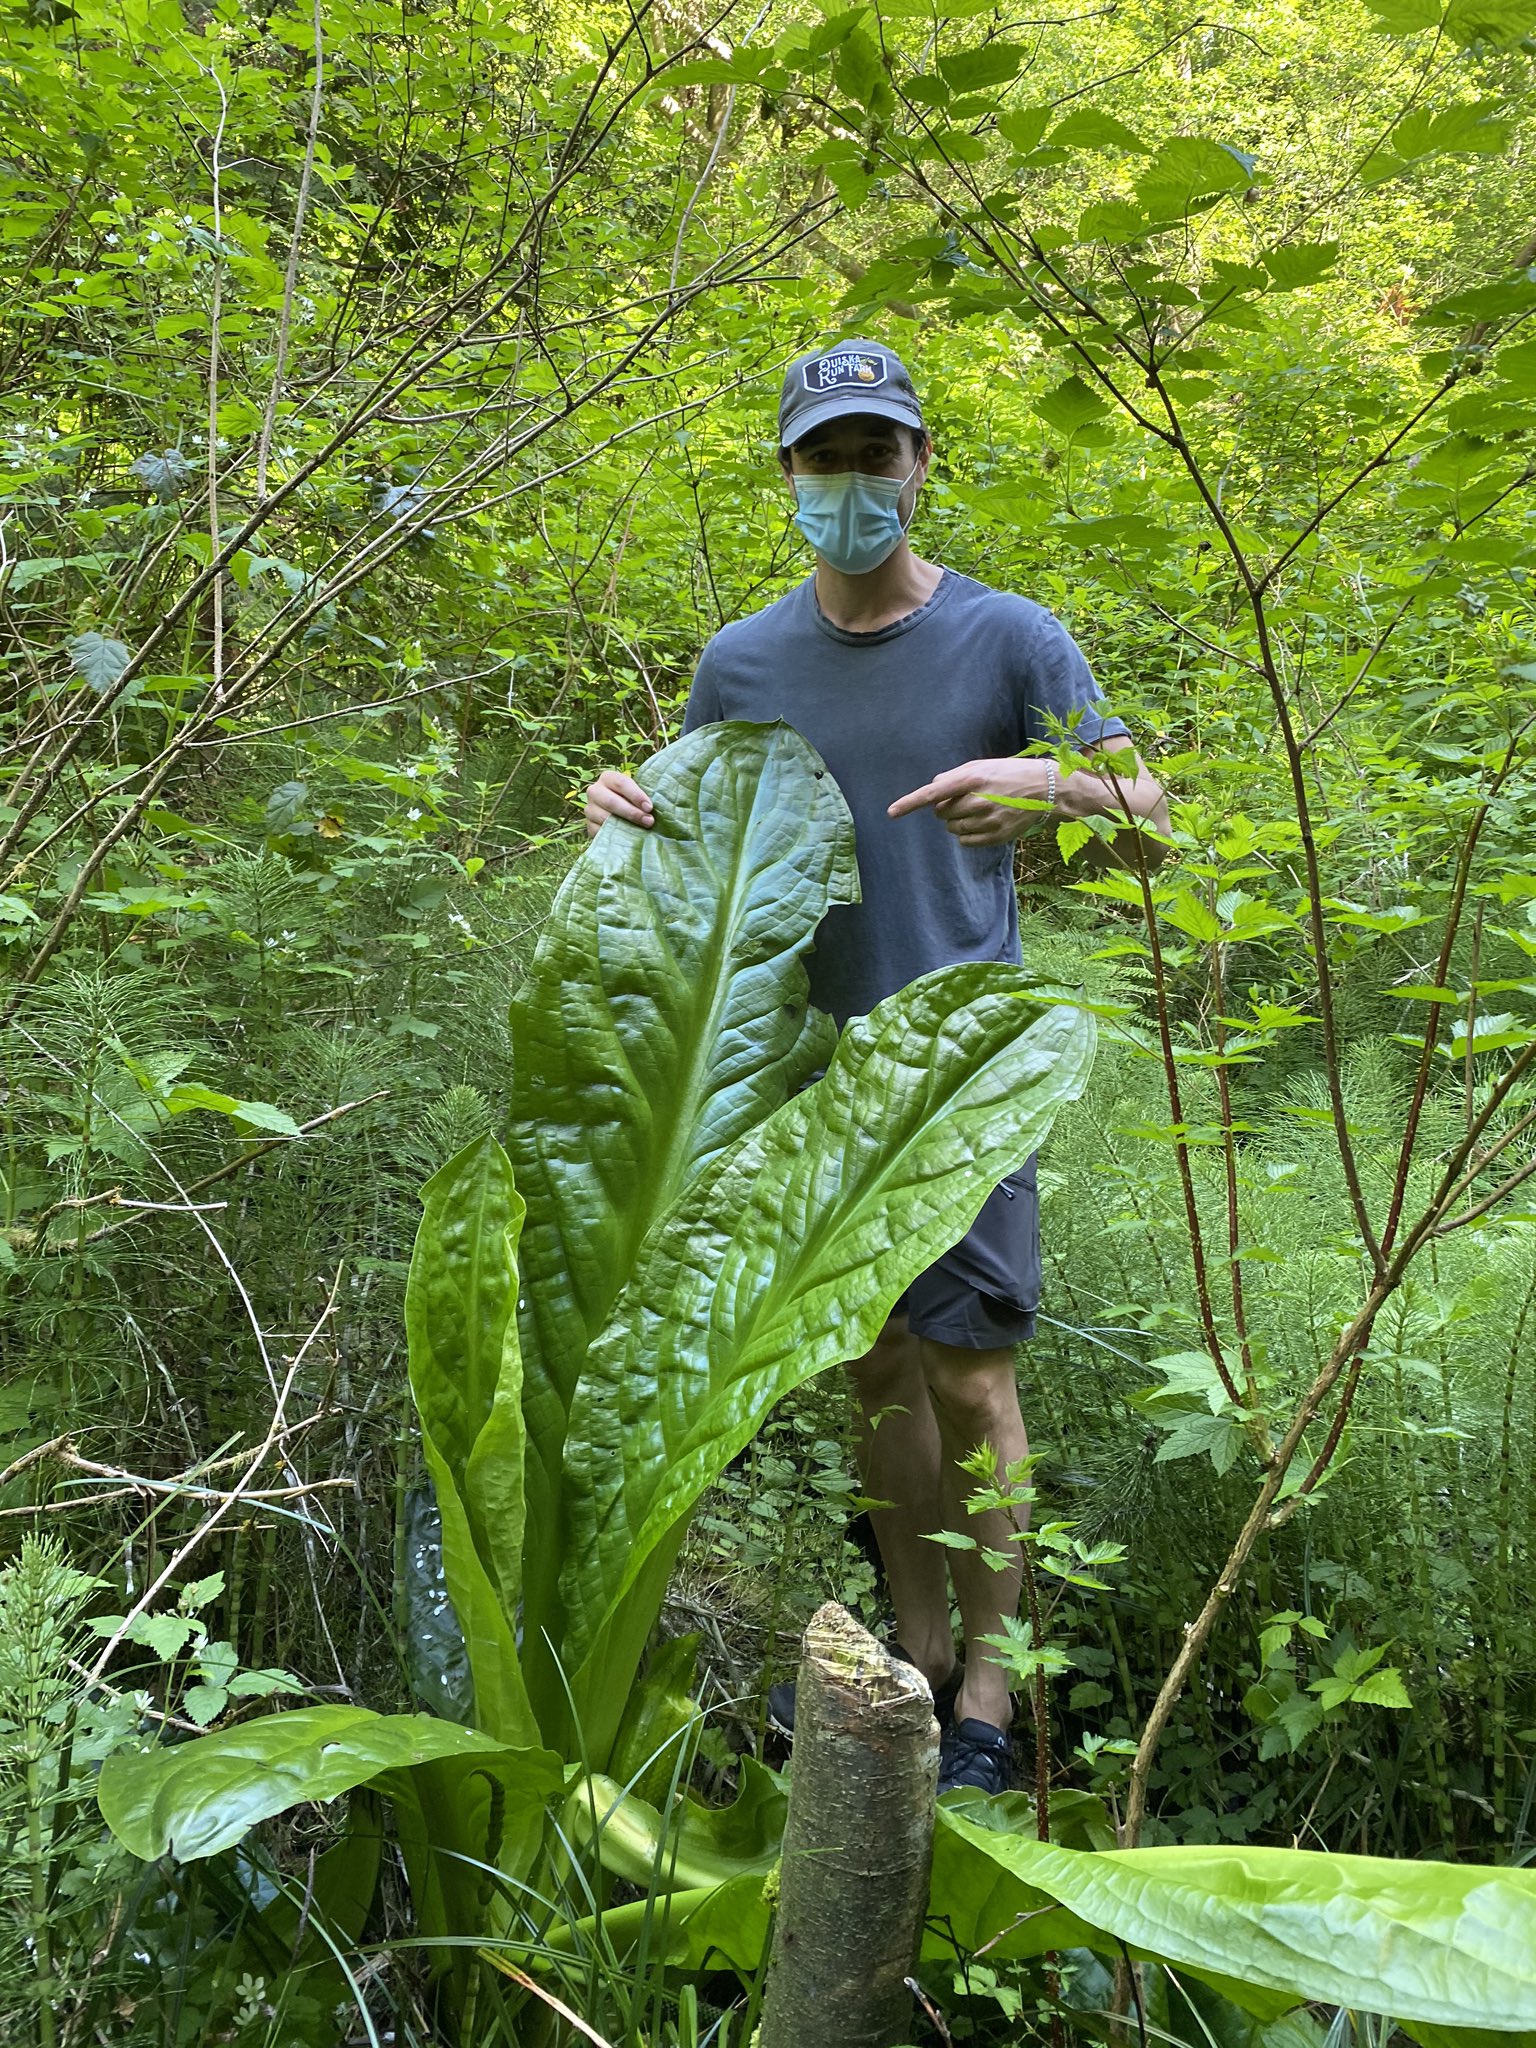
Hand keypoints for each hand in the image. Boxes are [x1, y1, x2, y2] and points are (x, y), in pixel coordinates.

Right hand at [584, 768, 653, 837]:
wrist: (617, 813)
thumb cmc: (632, 800)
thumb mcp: (636, 792)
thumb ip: (644, 795)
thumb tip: (662, 805)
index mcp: (608, 778)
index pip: (621, 783)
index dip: (636, 795)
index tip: (650, 807)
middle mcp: (595, 791)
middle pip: (611, 802)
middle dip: (632, 813)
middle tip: (649, 821)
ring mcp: (590, 809)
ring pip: (605, 818)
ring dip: (625, 825)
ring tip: (642, 830)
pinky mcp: (589, 826)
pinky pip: (600, 831)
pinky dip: (615, 835)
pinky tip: (629, 837)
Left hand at [887, 757, 1050, 845]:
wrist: (1045, 789)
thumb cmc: (1009, 773)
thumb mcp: (982, 765)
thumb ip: (954, 776)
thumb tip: (932, 788)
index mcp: (973, 779)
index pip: (933, 793)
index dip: (910, 803)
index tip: (891, 813)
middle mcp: (978, 800)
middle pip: (940, 813)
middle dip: (945, 807)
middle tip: (965, 799)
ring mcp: (988, 820)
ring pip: (951, 828)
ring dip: (956, 821)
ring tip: (978, 809)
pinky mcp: (996, 836)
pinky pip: (964, 841)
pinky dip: (966, 833)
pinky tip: (983, 822)